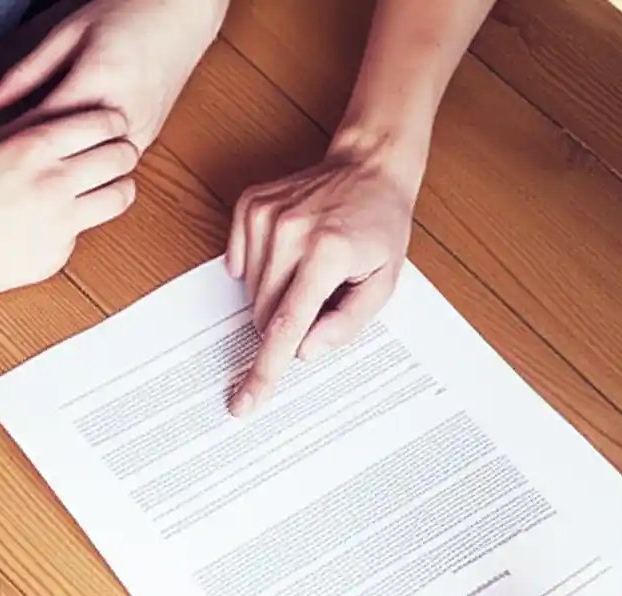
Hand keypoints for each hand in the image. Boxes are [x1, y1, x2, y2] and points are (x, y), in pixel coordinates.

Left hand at [0, 0, 226, 151]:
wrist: (183, 14)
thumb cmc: (129, 13)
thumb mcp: (68, 33)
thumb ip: (26, 72)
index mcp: (99, 81)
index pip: (44, 129)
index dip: (12, 146)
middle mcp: (124, 111)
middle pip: (68, 156)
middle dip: (35, 165)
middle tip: (3, 172)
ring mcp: (142, 128)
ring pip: (93, 168)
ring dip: (65, 169)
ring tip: (34, 172)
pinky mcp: (151, 136)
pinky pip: (113, 164)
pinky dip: (90, 164)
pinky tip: (70, 164)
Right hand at [0, 108, 138, 302]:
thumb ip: (16, 134)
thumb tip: (46, 121)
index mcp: (31, 148)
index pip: (98, 122)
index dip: (112, 120)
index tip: (113, 123)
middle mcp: (52, 183)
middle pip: (120, 157)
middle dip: (124, 151)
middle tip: (120, 152)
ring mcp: (59, 222)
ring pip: (119, 197)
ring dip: (121, 187)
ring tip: (113, 185)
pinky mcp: (57, 255)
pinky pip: (84, 232)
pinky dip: (77, 223)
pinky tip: (54, 222)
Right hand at [226, 147, 417, 416]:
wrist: (368, 168)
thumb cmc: (379, 227)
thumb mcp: (382, 283)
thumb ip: (346, 324)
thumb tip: (303, 351)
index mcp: (327, 253)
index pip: (286, 326)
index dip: (265, 371)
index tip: (244, 402)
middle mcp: (291, 232)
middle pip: (264, 314)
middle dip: (286, 323)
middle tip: (318, 297)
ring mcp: (265, 215)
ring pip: (251, 293)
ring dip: (276, 294)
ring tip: (309, 267)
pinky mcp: (249, 206)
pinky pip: (239, 263)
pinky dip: (260, 269)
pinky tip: (288, 252)